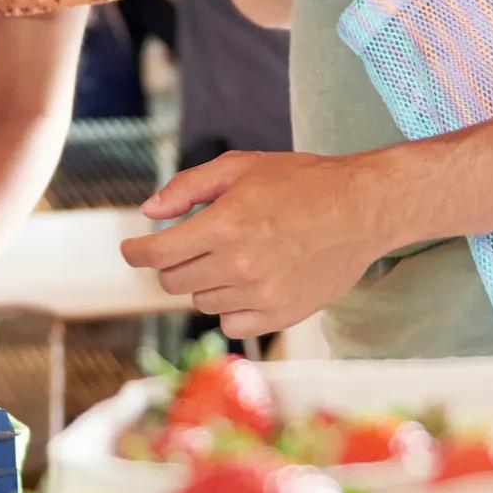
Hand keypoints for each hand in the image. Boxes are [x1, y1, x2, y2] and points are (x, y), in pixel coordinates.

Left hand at [119, 151, 397, 340]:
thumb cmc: (300, 182)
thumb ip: (187, 188)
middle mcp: (239, 264)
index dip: (135, 252)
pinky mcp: (282, 315)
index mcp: (224, 224)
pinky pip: (231, 325)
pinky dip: (230, 308)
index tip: (131, 249)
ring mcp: (261, 294)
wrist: (361, 209)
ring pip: (201, 302)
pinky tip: (247, 284)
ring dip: (205, 283)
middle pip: (173, 282)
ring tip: (233, 257)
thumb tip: (149, 213)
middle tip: (191, 246)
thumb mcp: (240, 167)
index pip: (157, 254)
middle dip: (172, 263)